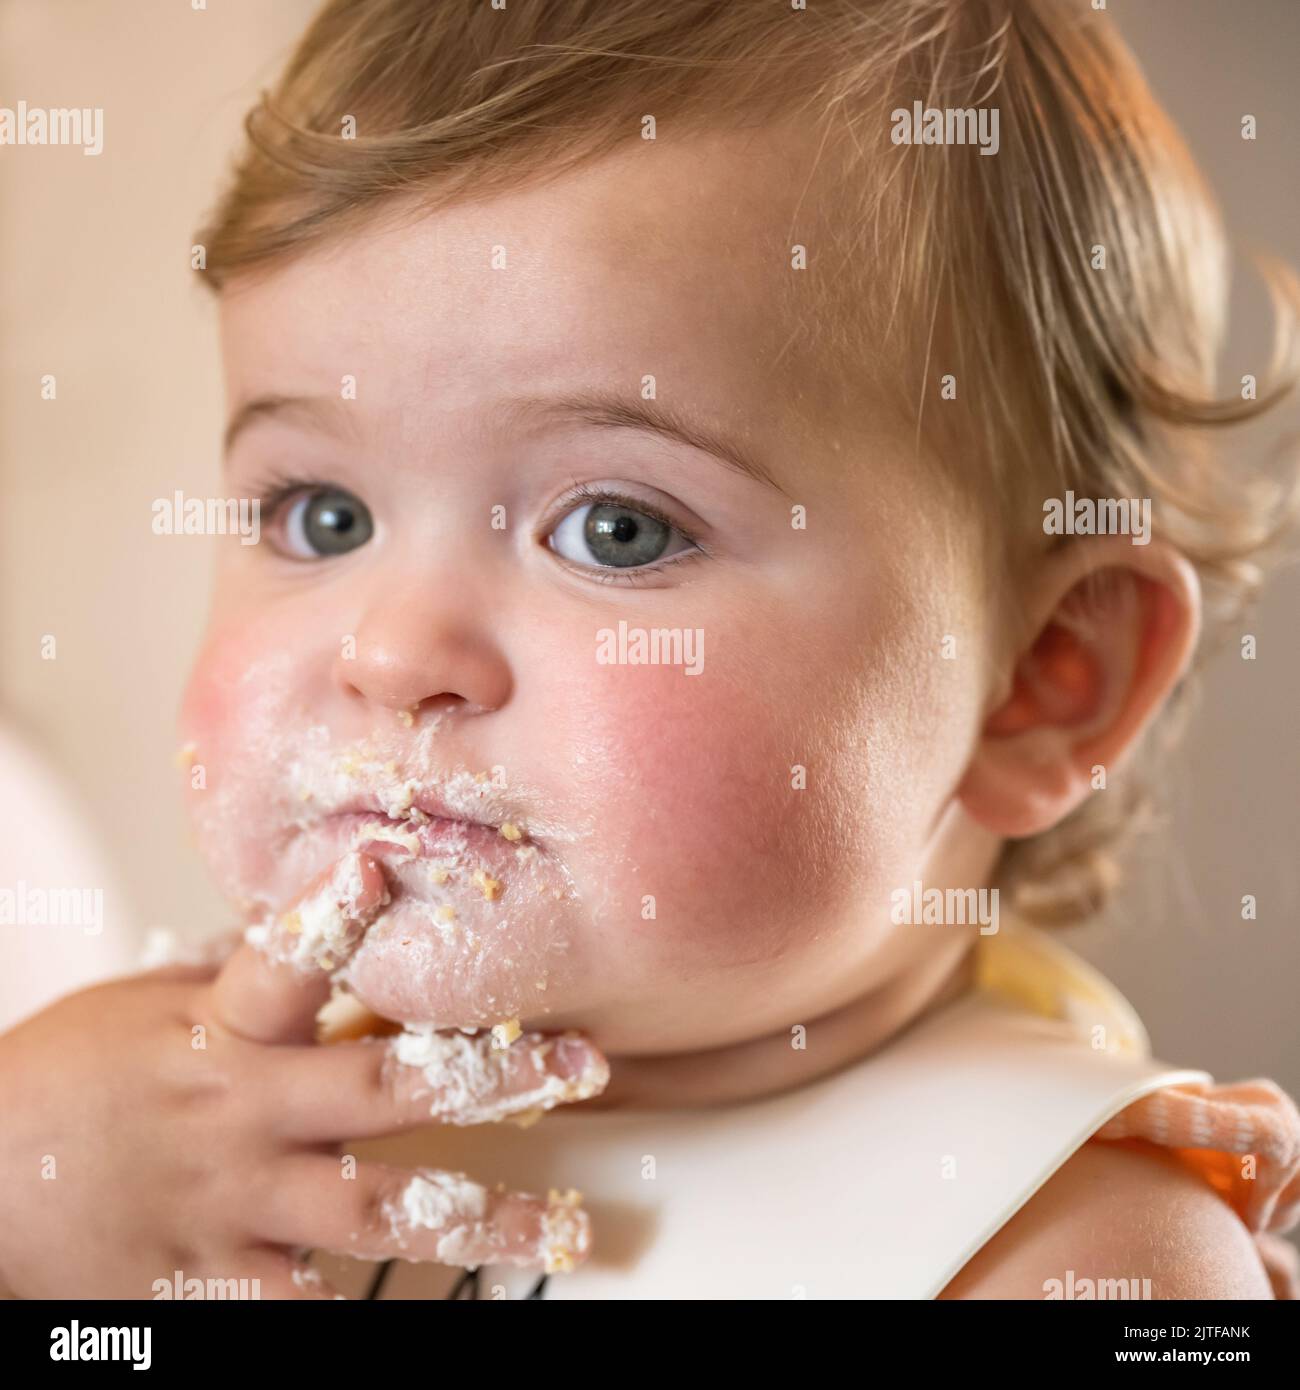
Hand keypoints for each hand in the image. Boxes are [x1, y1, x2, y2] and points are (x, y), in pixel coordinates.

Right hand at [0, 851, 608, 1297]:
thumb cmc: (55, 1083)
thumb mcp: (141, 1005)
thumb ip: (236, 978)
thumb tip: (301, 932)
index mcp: (216, 1032)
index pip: (280, 962)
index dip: (332, 917)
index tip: (384, 866)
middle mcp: (237, 1116)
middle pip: (380, 1090)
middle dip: (490, 1077)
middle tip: (581, 1064)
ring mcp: (230, 1206)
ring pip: (373, 1217)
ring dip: (476, 1220)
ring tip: (564, 1226)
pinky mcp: (207, 1283)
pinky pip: (299, 1310)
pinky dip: (364, 1315)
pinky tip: (450, 1311)